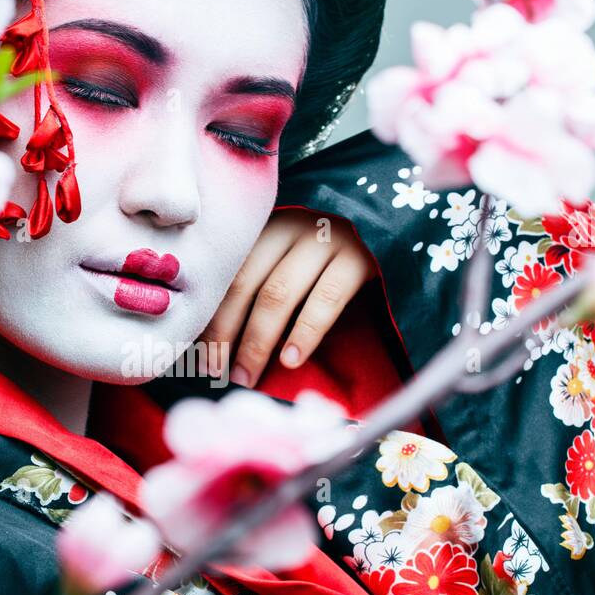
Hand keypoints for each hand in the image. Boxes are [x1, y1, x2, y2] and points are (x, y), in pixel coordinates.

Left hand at [199, 209, 375, 388]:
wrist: (396, 218)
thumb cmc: (333, 250)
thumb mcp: (294, 251)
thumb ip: (264, 278)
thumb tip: (222, 339)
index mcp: (267, 224)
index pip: (226, 274)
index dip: (210, 317)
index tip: (197, 355)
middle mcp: (290, 225)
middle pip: (243, 284)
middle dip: (225, 333)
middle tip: (215, 372)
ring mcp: (325, 238)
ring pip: (278, 294)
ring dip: (258, 341)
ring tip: (246, 376)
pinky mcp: (360, 256)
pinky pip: (326, 299)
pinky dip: (305, 332)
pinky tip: (291, 360)